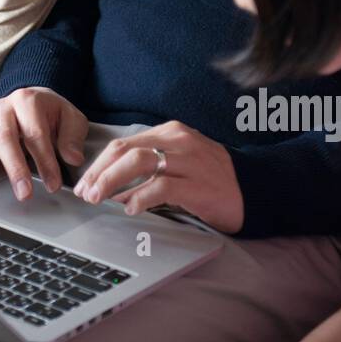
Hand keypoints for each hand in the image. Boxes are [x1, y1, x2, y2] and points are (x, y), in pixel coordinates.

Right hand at [0, 88, 88, 200]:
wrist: (33, 100)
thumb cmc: (52, 114)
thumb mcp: (71, 118)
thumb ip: (73, 136)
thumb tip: (72, 158)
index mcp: (27, 100)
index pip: (35, 133)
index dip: (45, 160)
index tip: (54, 184)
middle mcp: (1, 108)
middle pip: (4, 136)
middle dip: (14, 166)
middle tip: (24, 192)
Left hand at [72, 121, 244, 232]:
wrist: (255, 190)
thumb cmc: (211, 179)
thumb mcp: (179, 162)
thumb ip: (148, 166)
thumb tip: (111, 185)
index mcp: (171, 133)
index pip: (124, 144)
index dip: (99, 164)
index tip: (85, 182)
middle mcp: (178, 141)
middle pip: (126, 150)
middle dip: (100, 172)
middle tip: (85, 193)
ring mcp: (189, 161)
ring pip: (139, 163)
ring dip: (112, 182)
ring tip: (99, 199)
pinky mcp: (198, 184)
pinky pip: (161, 187)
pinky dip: (140, 197)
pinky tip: (130, 208)